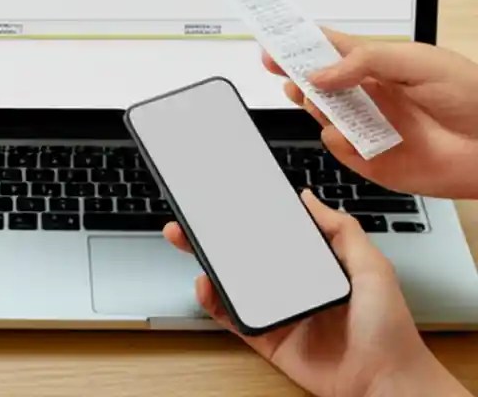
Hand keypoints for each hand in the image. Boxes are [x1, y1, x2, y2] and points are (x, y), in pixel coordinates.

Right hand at [164, 191, 467, 396]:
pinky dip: (213, 303)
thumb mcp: (372, 266)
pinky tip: (206, 285)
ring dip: (207, 264)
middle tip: (191, 218)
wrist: (386, 382)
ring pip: (232, 284)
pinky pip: (232, 318)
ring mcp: (278, 312)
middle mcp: (293, 286)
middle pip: (244, 256)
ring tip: (189, 243)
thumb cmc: (389, 329)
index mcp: (316, 266)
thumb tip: (309, 198)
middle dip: (215, 236)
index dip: (249, 219)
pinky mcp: (268, 339)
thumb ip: (341, 230)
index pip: (275, 235)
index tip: (226, 200)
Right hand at [264, 29, 477, 198]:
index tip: (274, 37)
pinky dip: (336, 140)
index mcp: (381, 66)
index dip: (301, 42)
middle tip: (280, 69)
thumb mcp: (418, 62)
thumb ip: (365, 61)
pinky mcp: (372, 159)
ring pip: (322, 114)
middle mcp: (371, 96)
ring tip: (315, 98)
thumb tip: (320, 71)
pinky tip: (348, 134)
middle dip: (295, 74)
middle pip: (318, 82)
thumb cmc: (474, 97)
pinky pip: (338, 148)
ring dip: (312, 105)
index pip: (332, 49)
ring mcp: (370, 127)